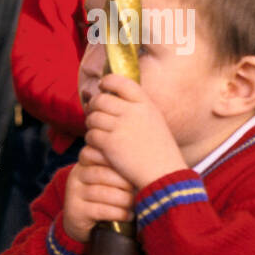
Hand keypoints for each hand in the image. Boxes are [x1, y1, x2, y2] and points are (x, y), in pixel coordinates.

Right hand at [62, 144, 135, 243]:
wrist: (91, 225)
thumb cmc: (111, 195)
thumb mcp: (115, 176)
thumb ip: (123, 164)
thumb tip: (149, 158)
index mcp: (86, 162)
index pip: (94, 152)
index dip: (114, 160)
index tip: (132, 169)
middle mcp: (76, 175)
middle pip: (101, 173)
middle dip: (125, 183)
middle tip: (141, 189)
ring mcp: (73, 193)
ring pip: (102, 192)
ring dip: (124, 200)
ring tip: (136, 203)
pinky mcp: (75, 211)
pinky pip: (100, 210)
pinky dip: (119, 213)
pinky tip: (129, 215)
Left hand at [83, 74, 186, 188]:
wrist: (163, 173)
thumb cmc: (158, 149)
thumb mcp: (153, 120)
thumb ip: (136, 108)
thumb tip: (110, 96)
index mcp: (146, 104)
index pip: (121, 82)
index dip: (107, 81)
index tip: (102, 86)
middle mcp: (133, 112)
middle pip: (101, 100)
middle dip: (94, 106)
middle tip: (94, 113)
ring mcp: (121, 127)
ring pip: (93, 117)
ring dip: (91, 124)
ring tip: (97, 129)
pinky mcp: (110, 143)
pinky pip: (91, 134)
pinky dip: (91, 139)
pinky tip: (98, 144)